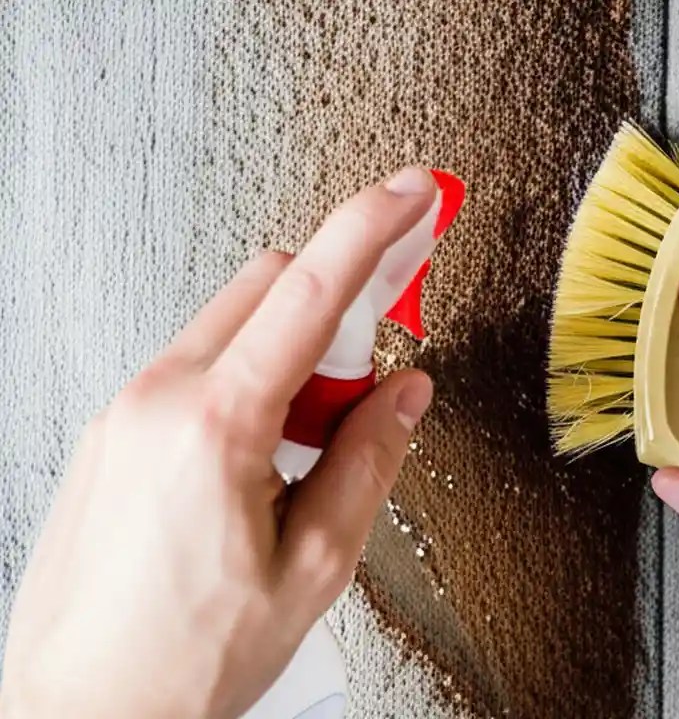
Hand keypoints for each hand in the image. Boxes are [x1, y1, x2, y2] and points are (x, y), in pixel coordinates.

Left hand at [0, 168, 438, 717]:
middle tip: (374, 373)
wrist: (84, 712)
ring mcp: (124, 412)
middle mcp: (157, 398)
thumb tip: (407, 394)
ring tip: (312, 448)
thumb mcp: (315, 565)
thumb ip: (370, 460)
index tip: (415, 191)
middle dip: (338, 305)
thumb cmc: (185, 658)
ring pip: (230, 326)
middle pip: (267, 285)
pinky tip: (266, 461)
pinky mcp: (111, 433)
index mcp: (216, 424)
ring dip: (292, 355)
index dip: (374, 227)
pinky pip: (195, 368)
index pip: (311, 290)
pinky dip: (249, 384)